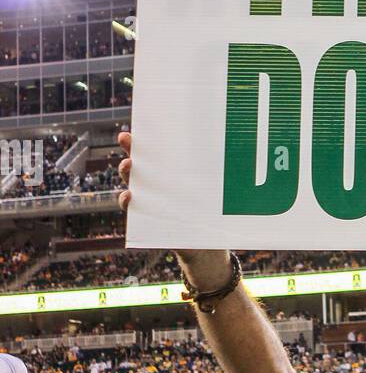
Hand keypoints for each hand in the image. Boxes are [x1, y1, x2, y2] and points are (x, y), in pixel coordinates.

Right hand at [117, 131, 230, 279]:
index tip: (141, 125)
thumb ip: (214, 175)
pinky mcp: (147, 218)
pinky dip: (127, 201)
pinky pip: (132, 209)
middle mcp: (158, 184)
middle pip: (141, 162)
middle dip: (131, 148)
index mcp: (173, 173)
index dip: (148, 137)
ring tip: (128, 165)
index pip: (157, 151)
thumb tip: (233, 146)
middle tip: (127, 139)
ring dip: (127, 173)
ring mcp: (150, 200)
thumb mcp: (215, 193)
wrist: (206, 247)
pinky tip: (129, 195)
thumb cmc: (212, 215)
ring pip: (132, 182)